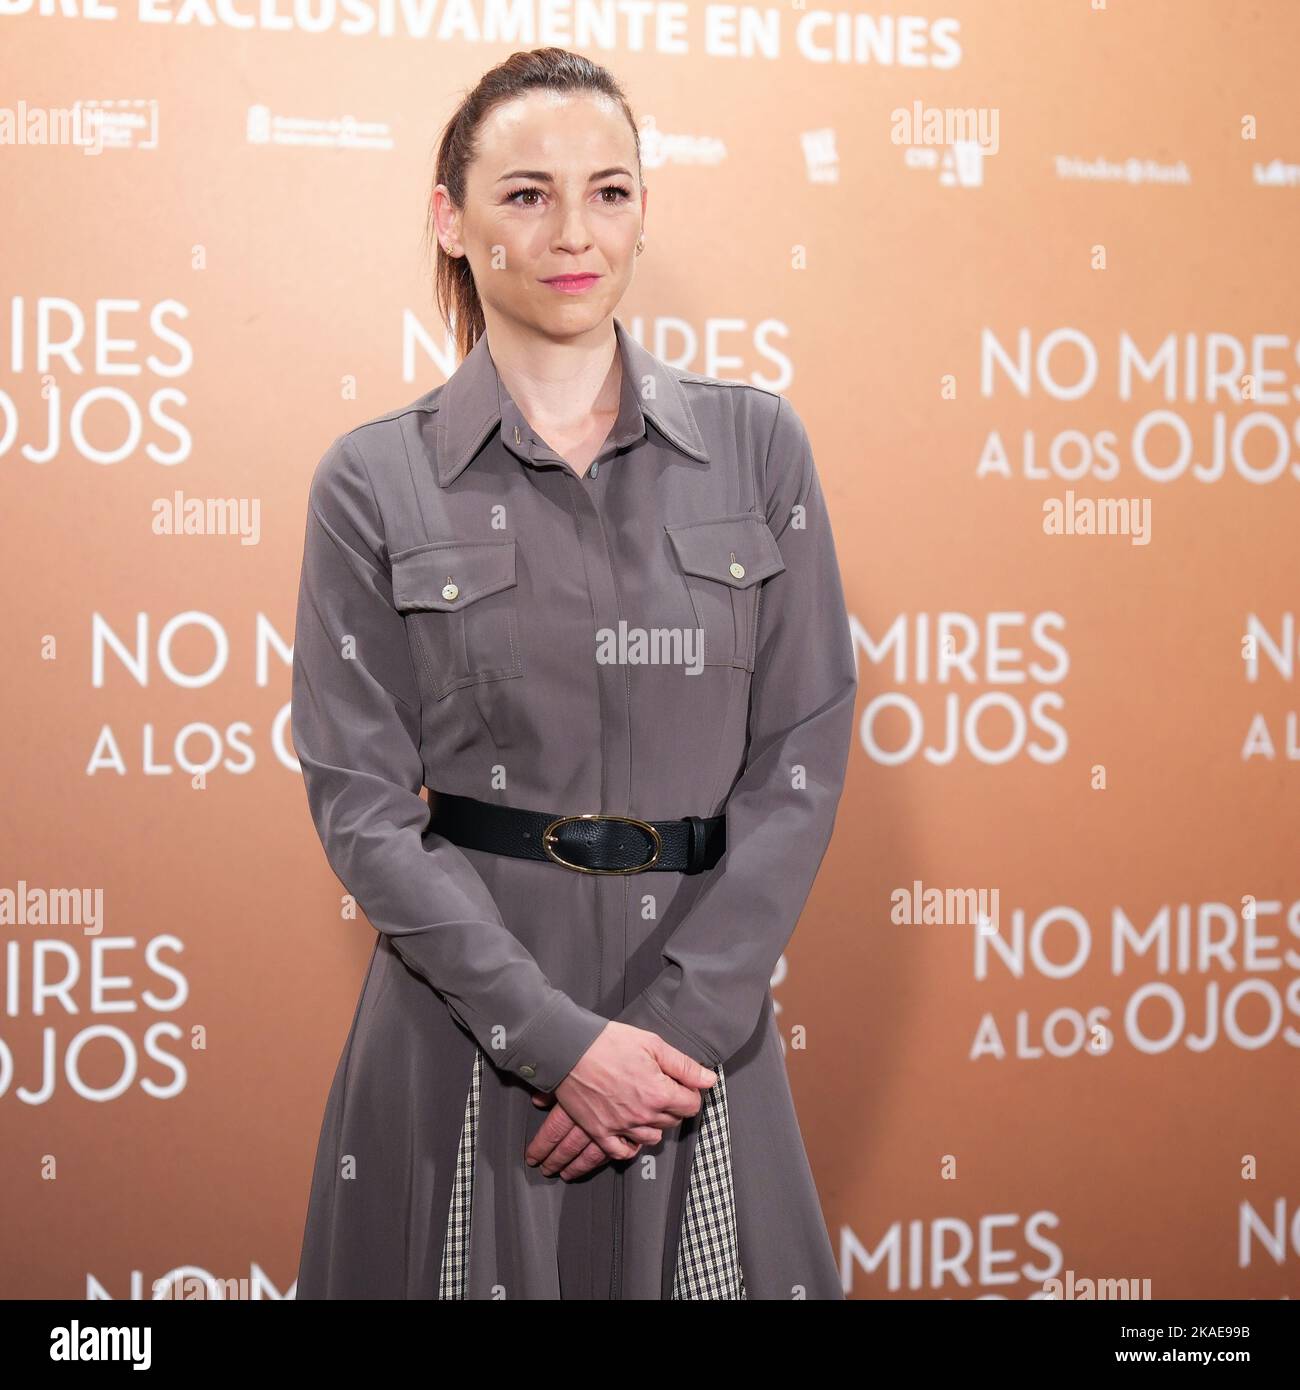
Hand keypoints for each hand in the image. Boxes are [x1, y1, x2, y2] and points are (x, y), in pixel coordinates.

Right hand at [522, 1021, 715, 1172]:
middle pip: (674, 1120)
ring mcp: (621, 1127)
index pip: (692, 1105)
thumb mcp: (653, 1044)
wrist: (569, 1050)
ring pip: (652, 1136)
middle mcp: (643, 1116)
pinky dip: (630, 1144)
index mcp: (659, 1093)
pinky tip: (631, 1130)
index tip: (680, 1084)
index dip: (690, 1092)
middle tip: (660, 1087)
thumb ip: (684, 1066)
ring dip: (654, 1123)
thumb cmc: (610, 1042)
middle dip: (673, 1105)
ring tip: (645, 1104)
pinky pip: (623, 1152)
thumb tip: (709, 1080)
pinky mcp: (600, 1132)